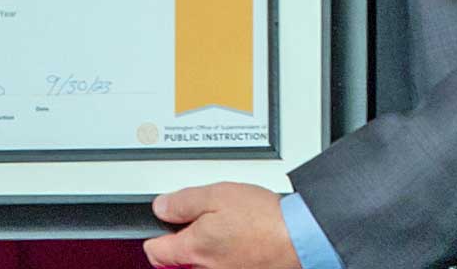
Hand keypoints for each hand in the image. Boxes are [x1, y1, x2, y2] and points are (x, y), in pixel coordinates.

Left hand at [145, 182, 297, 268]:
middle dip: (183, 246)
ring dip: (206, 254)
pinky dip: (225, 260)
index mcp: (194, 249)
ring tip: (227, 233)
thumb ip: (183, 202)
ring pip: (200, 268)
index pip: (154, 251)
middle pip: (177, 264)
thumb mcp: (218, 195)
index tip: (165, 226)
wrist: (301, 238)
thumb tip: (162, 207)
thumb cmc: (265, 219)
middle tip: (202, 226)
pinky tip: (240, 246)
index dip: (157, 235)